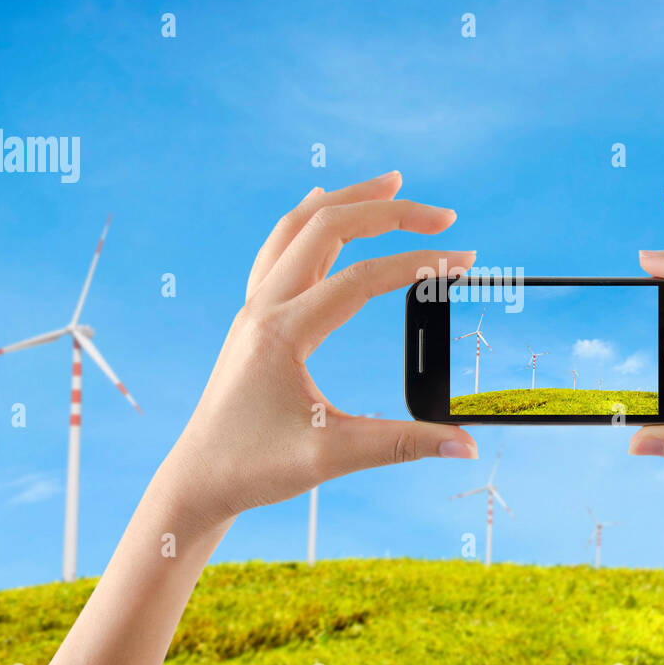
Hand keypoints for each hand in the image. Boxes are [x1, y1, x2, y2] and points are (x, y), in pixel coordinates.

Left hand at [167, 170, 478, 522]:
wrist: (197, 480)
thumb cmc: (254, 468)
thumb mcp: (332, 458)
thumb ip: (404, 444)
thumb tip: (466, 446)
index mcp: (282, 333)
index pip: (361, 279)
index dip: (418, 265)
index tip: (465, 261)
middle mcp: (263, 308)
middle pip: (327, 228)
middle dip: (389, 212)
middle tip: (444, 216)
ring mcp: (253, 308)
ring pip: (297, 227)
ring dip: (347, 200)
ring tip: (392, 184)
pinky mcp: (253, 317)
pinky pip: (278, 247)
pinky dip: (309, 218)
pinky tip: (323, 204)